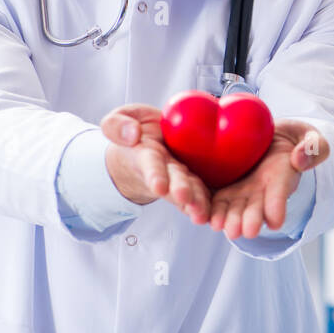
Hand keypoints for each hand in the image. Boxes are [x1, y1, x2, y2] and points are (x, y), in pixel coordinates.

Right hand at [101, 104, 211, 223]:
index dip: (155, 175)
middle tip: (185, 198)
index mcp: (147, 155)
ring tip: (202, 214)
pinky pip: (205, 192)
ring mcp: (182, 178)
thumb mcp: (122, 118)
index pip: (150, 165)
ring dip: (196, 202)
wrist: (148, 144)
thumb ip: (117, 124)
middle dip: (179, 190)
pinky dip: (210, 203)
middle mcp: (166, 171)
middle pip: (173, 181)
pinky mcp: (197, 180)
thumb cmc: (137, 131)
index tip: (159, 186)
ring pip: (191, 190)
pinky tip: (217, 212)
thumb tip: (132, 134)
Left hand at [206, 120, 328, 239]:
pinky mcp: (224, 187)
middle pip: (256, 207)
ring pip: (235, 207)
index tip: (275, 221)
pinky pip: (216, 199)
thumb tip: (298, 158)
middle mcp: (263, 190)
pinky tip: (203, 217)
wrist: (270, 137)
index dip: (277, 205)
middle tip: (246, 231)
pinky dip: (211, 209)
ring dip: (229, 219)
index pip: (281, 192)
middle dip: (251, 219)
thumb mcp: (310, 138)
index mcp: (284, 176)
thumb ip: (313, 147)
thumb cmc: (294, 138)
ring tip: (222, 227)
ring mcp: (243, 190)